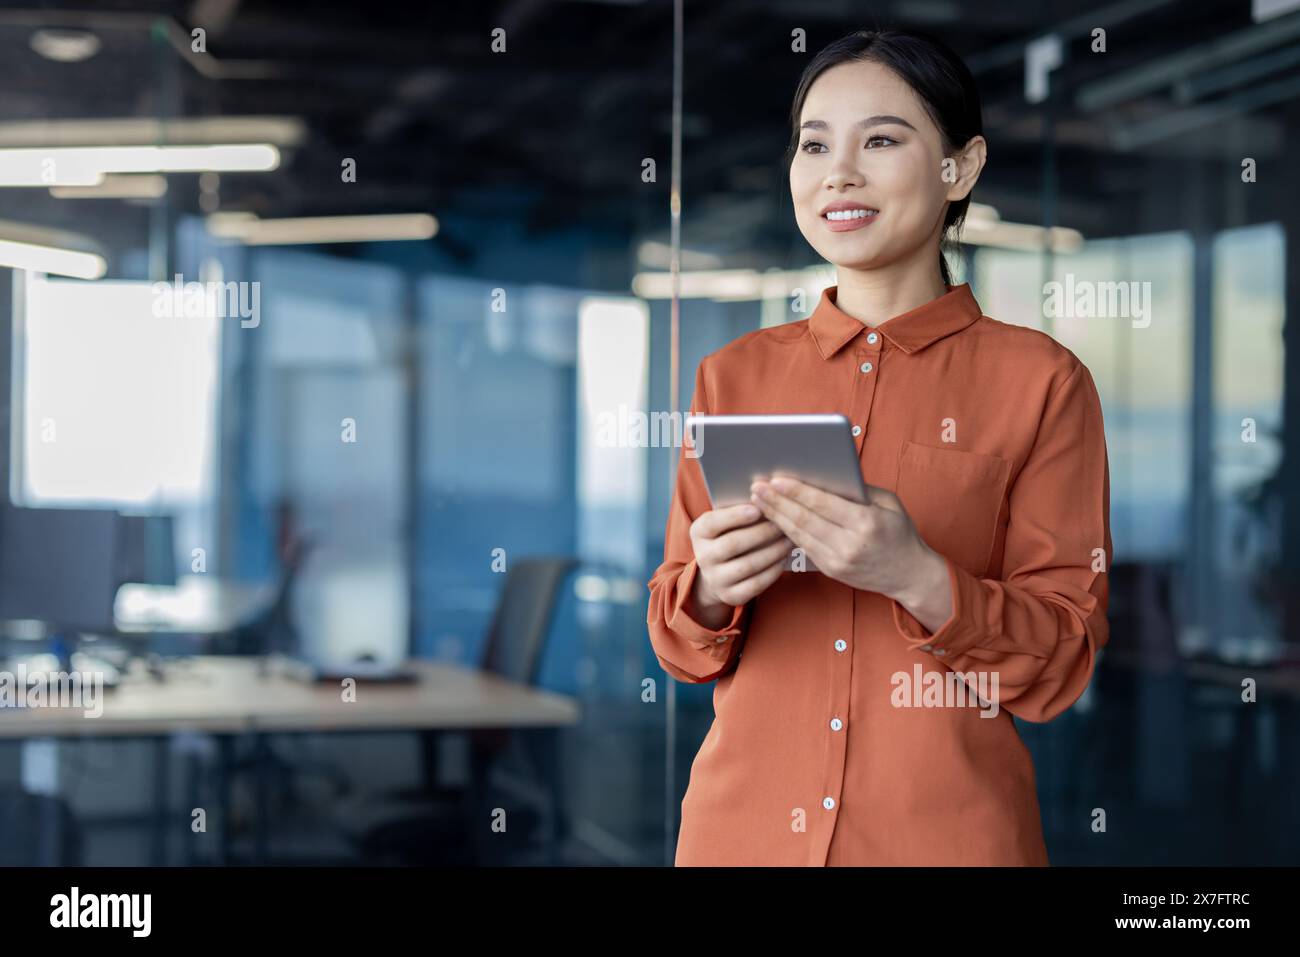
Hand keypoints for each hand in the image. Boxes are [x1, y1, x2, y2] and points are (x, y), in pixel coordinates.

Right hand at [687, 503, 792, 623]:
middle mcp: (703, 557)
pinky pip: (756, 584)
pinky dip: (773, 570)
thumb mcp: (726, 521)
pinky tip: (784, 558)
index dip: (736, 516)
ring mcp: (715, 579)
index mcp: (698, 532)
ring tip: (790, 539)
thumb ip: (740, 509)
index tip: (759, 508)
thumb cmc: (729, 535)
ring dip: (773, 551)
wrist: (717, 573)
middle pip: (733, 544)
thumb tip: (768, 494)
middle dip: (762, 532)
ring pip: (748, 565)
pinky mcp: (731, 596)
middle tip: (784, 523)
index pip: (713, 523)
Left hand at [749, 475, 950, 625]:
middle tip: (757, 487)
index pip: (823, 503)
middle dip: (777, 502)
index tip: (776, 479)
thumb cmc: (900, 533)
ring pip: (798, 535)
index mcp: (867, 522)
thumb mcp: (889, 503)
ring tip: (758, 500)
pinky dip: (785, 531)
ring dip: (775, 516)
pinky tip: (773, 518)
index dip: (796, 491)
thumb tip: (824, 472)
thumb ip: (858, 490)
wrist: (910, 575)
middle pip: (804, 519)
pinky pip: (803, 547)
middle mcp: (850, 544)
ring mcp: (838, 560)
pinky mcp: (831, 570)